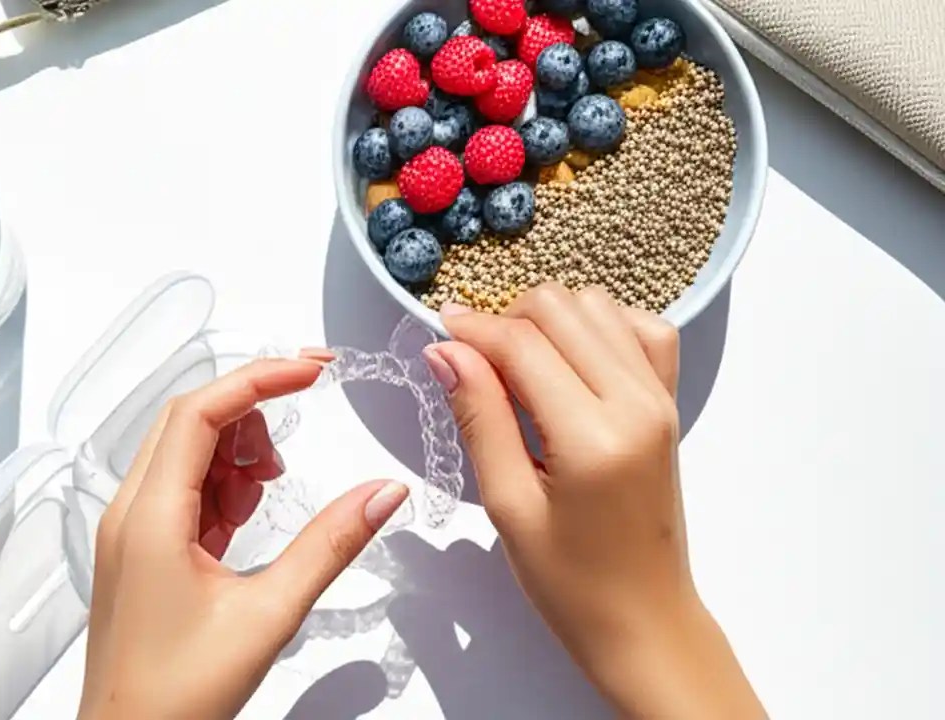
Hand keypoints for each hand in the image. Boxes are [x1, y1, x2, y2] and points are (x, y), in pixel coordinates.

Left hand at [77, 359, 409, 719]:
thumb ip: (330, 545)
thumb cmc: (174, 696)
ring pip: (186, 452)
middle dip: (251, 413)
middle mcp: (130, 513)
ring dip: (237, 452)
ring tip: (272, 489)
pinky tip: (248, 517)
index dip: (260, 379)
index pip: (200, 411)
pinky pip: (183, 490)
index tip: (312, 368)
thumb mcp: (269, 614)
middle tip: (304, 417)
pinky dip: (223, 487)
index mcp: (149, 517)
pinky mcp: (142, 551)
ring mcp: (132, 531)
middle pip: (190, 420)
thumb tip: (380, 493)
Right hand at [423, 283, 762, 718]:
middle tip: (474, 361)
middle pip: (563, 308)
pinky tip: (566, 362)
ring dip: (549, 321)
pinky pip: (639, 329)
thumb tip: (445, 350)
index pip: (523, 343)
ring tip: (516, 367)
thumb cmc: (570, 582)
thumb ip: (480, 418)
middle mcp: (637, 402)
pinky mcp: (669, 403)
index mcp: (595, 435)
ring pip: (599, 306)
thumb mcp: (509, 505)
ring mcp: (660, 398)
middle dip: (507, 319)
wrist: (644, 620)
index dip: (472, 329)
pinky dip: (596, 328)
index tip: (435, 332)